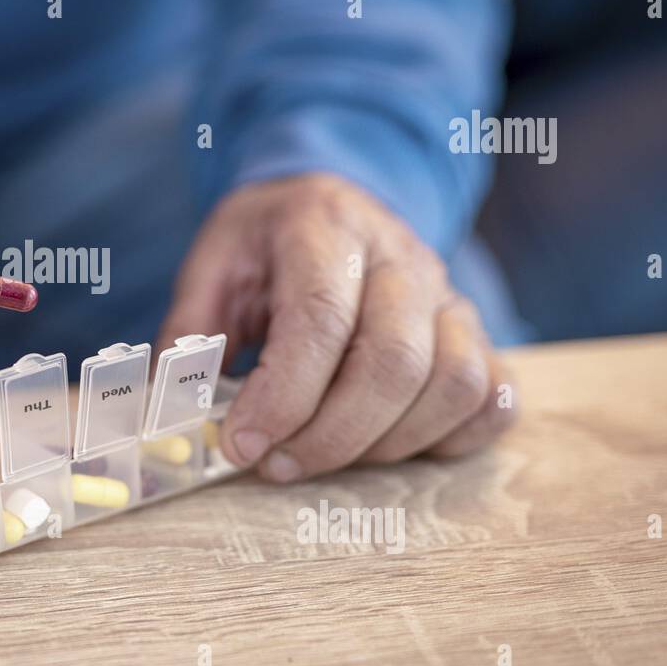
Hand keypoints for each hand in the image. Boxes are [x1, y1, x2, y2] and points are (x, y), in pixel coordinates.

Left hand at [157, 173, 514, 480]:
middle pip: (394, 362)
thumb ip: (189, 339)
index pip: (320, 319)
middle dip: (329, 436)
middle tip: (273, 464)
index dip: (282, 395)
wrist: (325, 201)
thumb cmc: (263, 246)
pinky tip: (387, 445)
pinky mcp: (476, 331)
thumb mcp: (211, 269)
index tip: (240, 444)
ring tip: (320, 456)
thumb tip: (173, 418)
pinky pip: (492, 396)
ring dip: (384, 445)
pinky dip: (449, 438)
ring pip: (452, 384)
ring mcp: (449, 294)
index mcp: (324, 227)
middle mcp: (401, 256)